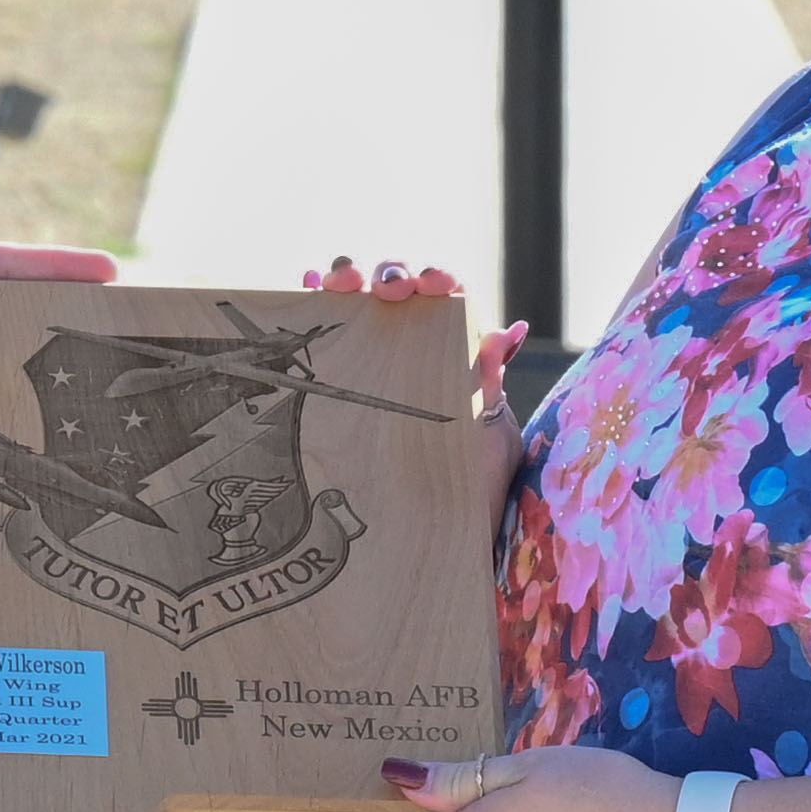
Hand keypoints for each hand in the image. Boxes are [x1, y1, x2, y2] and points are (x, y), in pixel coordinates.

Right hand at [304, 256, 526, 533]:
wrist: (444, 538)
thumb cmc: (475, 487)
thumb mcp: (493, 436)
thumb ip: (492, 385)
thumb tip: (504, 331)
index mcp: (457, 351)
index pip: (446, 297)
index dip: (438, 278)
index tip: (435, 284)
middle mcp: (414, 348)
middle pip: (396, 289)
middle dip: (390, 273)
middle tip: (388, 287)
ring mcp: (373, 362)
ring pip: (355, 302)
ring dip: (347, 278)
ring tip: (342, 281)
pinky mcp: (338, 383)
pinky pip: (320, 334)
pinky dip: (309, 300)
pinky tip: (305, 285)